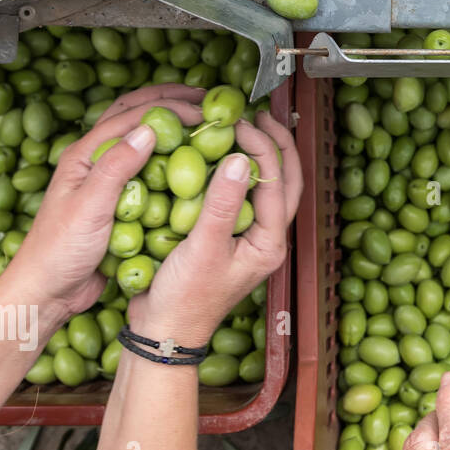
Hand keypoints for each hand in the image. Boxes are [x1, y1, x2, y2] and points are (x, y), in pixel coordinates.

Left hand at [6, 87, 203, 317]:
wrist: (48, 291)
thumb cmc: (60, 251)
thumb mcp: (89, 206)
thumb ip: (116, 167)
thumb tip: (149, 130)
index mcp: (84, 154)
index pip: (131, 115)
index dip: (169, 106)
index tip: (205, 110)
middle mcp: (96, 160)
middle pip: (134, 116)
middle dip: (170, 101)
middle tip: (207, 100)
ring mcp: (107, 180)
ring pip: (142, 140)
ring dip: (171, 126)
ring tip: (204, 124)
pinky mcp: (119, 200)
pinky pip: (149, 171)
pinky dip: (171, 159)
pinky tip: (193, 164)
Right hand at [127, 110, 299, 346]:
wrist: (164, 334)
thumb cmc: (184, 298)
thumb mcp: (203, 247)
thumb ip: (222, 202)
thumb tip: (242, 158)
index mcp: (270, 241)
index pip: (278, 182)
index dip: (263, 146)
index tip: (240, 121)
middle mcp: (267, 238)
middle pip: (285, 182)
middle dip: (276, 145)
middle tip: (259, 115)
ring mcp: (250, 238)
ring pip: (267, 188)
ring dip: (260, 156)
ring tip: (243, 128)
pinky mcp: (230, 238)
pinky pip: (243, 197)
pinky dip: (237, 173)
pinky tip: (218, 156)